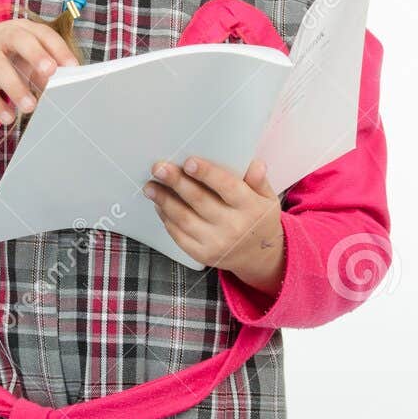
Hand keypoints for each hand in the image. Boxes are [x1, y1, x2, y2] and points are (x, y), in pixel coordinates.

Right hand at [0, 19, 78, 125]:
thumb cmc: (7, 61)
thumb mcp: (26, 63)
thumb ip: (43, 72)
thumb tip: (61, 88)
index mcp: (21, 29)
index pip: (42, 33)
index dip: (58, 49)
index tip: (73, 67)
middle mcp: (0, 35)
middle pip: (18, 39)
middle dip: (35, 54)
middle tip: (50, 71)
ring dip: (15, 86)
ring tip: (30, 107)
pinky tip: (8, 117)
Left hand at [144, 156, 285, 288]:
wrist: (258, 257)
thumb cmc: (258, 220)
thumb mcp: (267, 199)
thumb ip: (259, 181)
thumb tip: (255, 164)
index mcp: (251, 208)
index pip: (227, 187)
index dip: (207, 174)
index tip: (188, 161)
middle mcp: (233, 227)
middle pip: (199, 200)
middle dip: (176, 182)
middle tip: (159, 167)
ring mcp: (216, 243)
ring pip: (184, 218)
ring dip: (164, 200)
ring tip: (150, 186)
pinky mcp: (202, 254)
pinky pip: (178, 234)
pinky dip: (166, 218)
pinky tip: (159, 204)